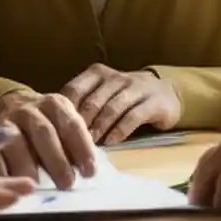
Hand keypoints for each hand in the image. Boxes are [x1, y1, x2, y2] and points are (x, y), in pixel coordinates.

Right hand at [0, 91, 96, 188]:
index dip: (81, 149)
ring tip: (35, 186)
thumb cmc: (46, 125)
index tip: (90, 173)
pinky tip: (9, 187)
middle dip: (56, 160)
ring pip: (16, 141)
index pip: (71, 125)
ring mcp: (7, 121)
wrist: (11, 106)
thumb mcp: (63, 126)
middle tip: (66, 184)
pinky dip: (1, 171)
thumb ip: (74, 145)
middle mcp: (30, 109)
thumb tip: (87, 171)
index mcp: (55, 105)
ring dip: (27, 166)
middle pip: (44, 132)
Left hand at [61, 64, 180, 145]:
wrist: (166, 92)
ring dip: (99, 128)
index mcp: (97, 74)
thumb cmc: (125, 97)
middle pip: (92, 100)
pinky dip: (119, 131)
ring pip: (112, 108)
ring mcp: (135, 87)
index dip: (64, 111)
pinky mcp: (153, 102)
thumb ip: (82, 105)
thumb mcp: (102, 94)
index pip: (75, 89)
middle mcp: (115, 77)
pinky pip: (133, 117)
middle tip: (69, 144)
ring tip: (89, 146)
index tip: (56, 132)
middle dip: (80, 124)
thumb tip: (55, 127)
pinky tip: (111, 143)